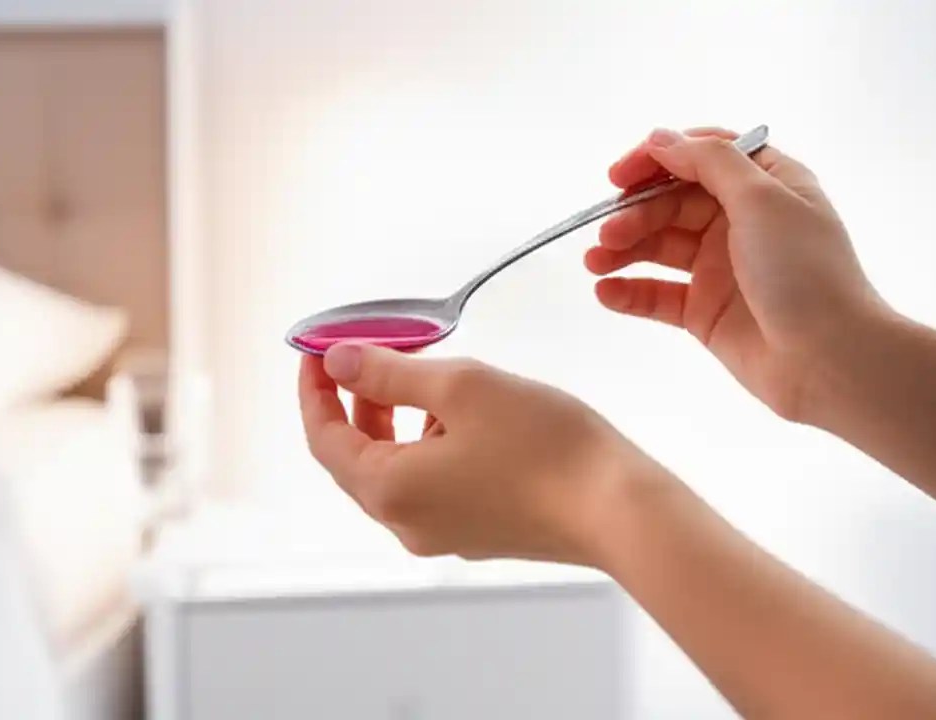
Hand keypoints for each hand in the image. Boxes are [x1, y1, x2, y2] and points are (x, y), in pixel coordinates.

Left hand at [297, 344, 657, 564]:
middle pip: (356, 454)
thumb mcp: (458, 387)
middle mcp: (406, 522)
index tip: (318, 347)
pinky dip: (427, 440)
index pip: (323, 436)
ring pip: (395, 466)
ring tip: (423, 370)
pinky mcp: (476, 531)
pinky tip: (460, 411)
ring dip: (396, 417)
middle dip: (356, 398)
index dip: (315, 387)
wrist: (621, 510)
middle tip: (369, 348)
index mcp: (388, 490)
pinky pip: (429, 481)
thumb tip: (338, 362)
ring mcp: (441, 532)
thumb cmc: (545, 447)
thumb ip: (389, 372)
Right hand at [587, 127, 883, 420]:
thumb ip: (709, 162)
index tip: (619, 176)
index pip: (701, 156)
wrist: (829, 359)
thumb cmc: (805, 271)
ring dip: (623, 250)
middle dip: (635, 214)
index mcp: (765, 185)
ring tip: (595, 263)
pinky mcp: (704, 311)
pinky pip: (657, 294)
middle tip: (607, 236)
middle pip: (671, 202)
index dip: (657, 159)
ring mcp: (720, 267)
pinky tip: (605, 292)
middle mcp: (740, 221)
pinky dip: (628, 292)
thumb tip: (661, 138)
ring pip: (658, 247)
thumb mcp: (762, 199)